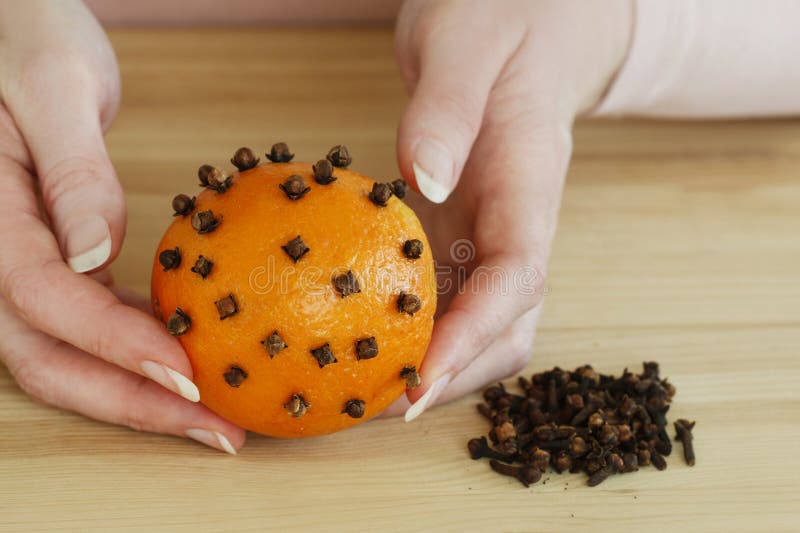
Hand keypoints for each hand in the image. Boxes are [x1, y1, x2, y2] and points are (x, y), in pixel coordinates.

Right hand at [0, 1, 243, 452]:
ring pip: (58, 353)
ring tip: (210, 415)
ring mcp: (6, 262)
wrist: (7, 28)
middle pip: (45, 357)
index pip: (46, 298)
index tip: (188, 375)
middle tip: (216, 431)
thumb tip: (95, 254)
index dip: (116, 345)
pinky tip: (179, 355)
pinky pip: (74, 322)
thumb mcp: (53, 88)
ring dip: (132, 390)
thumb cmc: (22, 37)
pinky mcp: (37, 259)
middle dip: (131, 402)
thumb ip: (73, 173)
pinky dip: (126, 350)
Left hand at [388, 0, 632, 418]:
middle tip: (377, 403)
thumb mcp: (464, 46)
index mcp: (528, 183)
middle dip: (452, 376)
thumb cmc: (500, 21)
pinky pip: (447, 296)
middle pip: (508, 326)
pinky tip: (361, 339)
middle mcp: (517, 223)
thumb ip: (446, 111)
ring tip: (365, 388)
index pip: (517, 278)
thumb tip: (425, 182)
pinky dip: (411, 330)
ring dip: (432, 365)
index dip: (472, 338)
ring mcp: (491, 232)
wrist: (530, 20)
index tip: (419, 383)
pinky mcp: (463, 232)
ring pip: (481, 322)